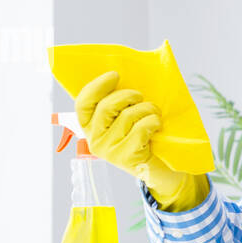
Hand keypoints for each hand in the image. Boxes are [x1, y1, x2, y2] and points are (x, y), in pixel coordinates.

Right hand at [75, 71, 209, 211]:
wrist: (158, 167)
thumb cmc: (141, 137)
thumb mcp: (124, 119)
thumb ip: (118, 103)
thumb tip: (122, 76)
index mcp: (89, 127)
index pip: (83, 103)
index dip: (97, 86)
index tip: (115, 75)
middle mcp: (94, 139)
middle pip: (106, 106)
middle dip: (128, 96)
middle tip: (141, 97)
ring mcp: (109, 151)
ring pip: (127, 116)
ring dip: (147, 109)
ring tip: (154, 113)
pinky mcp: (125, 158)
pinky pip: (140, 129)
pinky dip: (152, 122)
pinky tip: (156, 125)